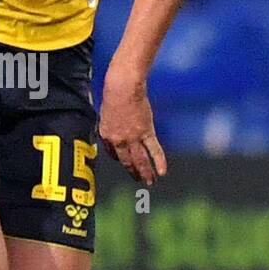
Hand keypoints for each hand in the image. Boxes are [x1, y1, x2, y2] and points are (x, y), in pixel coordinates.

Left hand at [99, 67, 166, 184]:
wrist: (123, 87)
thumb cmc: (114, 94)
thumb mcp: (106, 112)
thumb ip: (110, 124)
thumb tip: (115, 127)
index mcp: (106, 135)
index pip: (113, 153)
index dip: (120, 158)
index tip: (125, 161)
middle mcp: (118, 141)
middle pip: (126, 161)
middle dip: (133, 172)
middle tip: (139, 180)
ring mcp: (133, 138)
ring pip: (139, 160)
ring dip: (145, 173)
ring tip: (150, 182)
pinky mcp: (146, 132)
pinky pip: (153, 150)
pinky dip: (158, 162)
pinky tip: (162, 172)